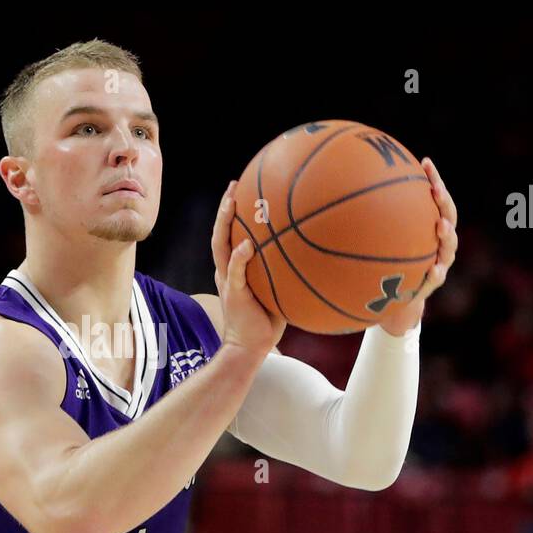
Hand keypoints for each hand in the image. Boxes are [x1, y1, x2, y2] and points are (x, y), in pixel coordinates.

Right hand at [212, 180, 286, 355]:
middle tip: (233, 185)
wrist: (249, 347)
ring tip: (232, 202)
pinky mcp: (235, 294)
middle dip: (225, 208)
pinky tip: (246, 243)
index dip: (232, 213)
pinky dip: (239, 257)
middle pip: (219, 233)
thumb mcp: (276, 290)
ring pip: (221, 246)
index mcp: (233, 269)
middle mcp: (226, 271)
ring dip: (225, 223)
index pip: (229, 235)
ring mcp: (228, 281)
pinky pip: (235, 272)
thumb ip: (283, 271)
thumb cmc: (266, 321)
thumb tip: (312, 254)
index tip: (240, 190)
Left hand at [378, 157, 457, 335]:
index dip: (432, 179)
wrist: (390, 302)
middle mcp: (437, 241)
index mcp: (426, 225)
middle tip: (435, 190)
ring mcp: (438, 262)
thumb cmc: (381, 265)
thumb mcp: (374, 243)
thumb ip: (365, 222)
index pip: (434, 198)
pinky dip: (436, 273)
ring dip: (447, 235)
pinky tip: (433, 269)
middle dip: (443, 202)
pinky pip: (436, 278)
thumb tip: (336, 192)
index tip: (424, 162)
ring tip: (441, 226)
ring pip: (449, 246)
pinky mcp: (431, 284)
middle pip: (448, 216)